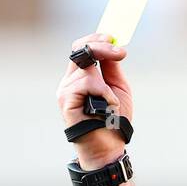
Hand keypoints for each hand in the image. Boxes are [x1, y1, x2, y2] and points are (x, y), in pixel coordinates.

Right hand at [56, 32, 132, 169]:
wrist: (108, 147)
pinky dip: (103, 93)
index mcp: (80, 77)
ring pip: (87, 68)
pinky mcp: (65, 101)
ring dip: (107, 85)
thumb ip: (111, 67)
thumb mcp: (117, 87)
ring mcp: (65, 91)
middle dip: (101, 46)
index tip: (113, 38)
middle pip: (80, 49)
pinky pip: (87, 82)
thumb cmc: (114, 121)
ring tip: (112, 103)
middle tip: (121, 53)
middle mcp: (69, 82)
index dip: (96, 39)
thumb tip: (112, 44)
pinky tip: (106, 108)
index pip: (82, 49)